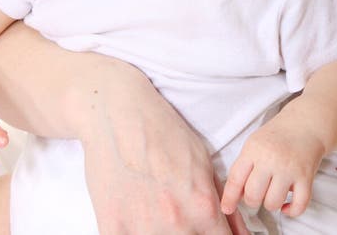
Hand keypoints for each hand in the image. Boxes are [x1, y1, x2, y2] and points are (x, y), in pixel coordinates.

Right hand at [77, 67, 249, 234]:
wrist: (118, 113)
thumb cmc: (162, 131)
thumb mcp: (203, 161)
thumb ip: (223, 203)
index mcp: (202, 208)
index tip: (211, 231)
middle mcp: (176, 224)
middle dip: (191, 233)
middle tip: (177, 211)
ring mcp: (143, 231)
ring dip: (162, 233)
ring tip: (153, 208)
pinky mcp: (112, 230)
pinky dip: (134, 232)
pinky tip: (134, 214)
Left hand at [221, 115, 324, 218]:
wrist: (306, 123)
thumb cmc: (277, 135)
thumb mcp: (255, 143)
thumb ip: (244, 166)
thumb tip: (237, 196)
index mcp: (254, 149)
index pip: (236, 178)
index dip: (229, 198)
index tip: (227, 209)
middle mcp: (270, 158)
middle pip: (253, 195)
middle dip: (252, 200)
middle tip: (258, 193)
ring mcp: (289, 168)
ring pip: (273, 203)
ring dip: (271, 204)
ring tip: (273, 193)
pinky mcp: (306, 177)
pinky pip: (298, 206)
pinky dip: (291, 211)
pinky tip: (287, 206)